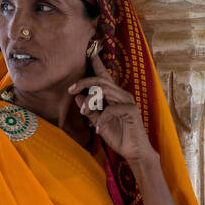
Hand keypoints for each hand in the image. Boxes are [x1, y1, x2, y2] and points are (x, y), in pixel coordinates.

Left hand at [68, 51, 155, 168]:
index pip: (104, 76)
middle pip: (101, 80)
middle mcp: (121, 94)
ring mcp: (127, 101)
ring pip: (105, 91)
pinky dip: (102, 119)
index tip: (88, 52)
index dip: (97, 63)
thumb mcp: (99, 123)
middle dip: (84, 82)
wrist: (134, 152)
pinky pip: (111, 109)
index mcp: (114, 96)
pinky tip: (98, 130)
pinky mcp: (131, 110)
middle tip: (70, 89)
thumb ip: (90, 110)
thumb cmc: (118, 136)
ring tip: (83, 112)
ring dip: (90, 101)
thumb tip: (77, 97)